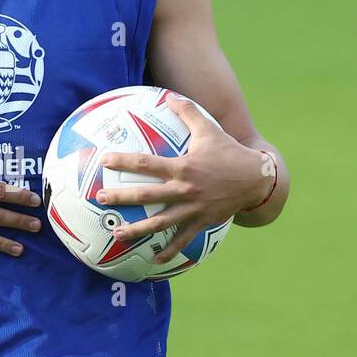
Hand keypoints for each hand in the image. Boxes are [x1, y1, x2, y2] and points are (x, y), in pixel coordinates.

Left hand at [95, 93, 271, 264]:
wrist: (256, 179)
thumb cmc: (228, 152)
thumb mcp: (208, 129)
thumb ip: (188, 112)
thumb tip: (169, 95)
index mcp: (183, 167)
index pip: (147, 163)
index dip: (125, 160)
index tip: (104, 160)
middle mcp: (184, 189)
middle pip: (146, 195)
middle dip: (121, 198)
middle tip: (100, 200)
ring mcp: (192, 208)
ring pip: (160, 223)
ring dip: (137, 230)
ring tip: (117, 235)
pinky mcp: (201, 221)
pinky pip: (182, 239)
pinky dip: (168, 250)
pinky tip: (153, 260)